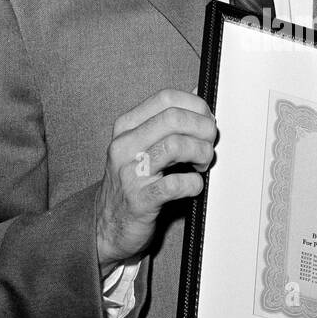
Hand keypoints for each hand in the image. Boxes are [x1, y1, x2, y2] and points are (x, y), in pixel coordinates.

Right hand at [95, 89, 216, 276]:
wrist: (107, 226)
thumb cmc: (133, 182)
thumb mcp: (144, 145)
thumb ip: (168, 120)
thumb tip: (197, 92)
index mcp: (126, 127)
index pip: (166, 98)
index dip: (196, 106)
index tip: (207, 121)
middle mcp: (124, 146)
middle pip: (174, 118)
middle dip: (203, 128)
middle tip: (209, 144)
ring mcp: (129, 173)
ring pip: (176, 146)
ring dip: (201, 154)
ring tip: (201, 165)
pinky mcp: (139, 201)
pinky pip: (176, 184)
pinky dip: (193, 184)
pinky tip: (193, 186)